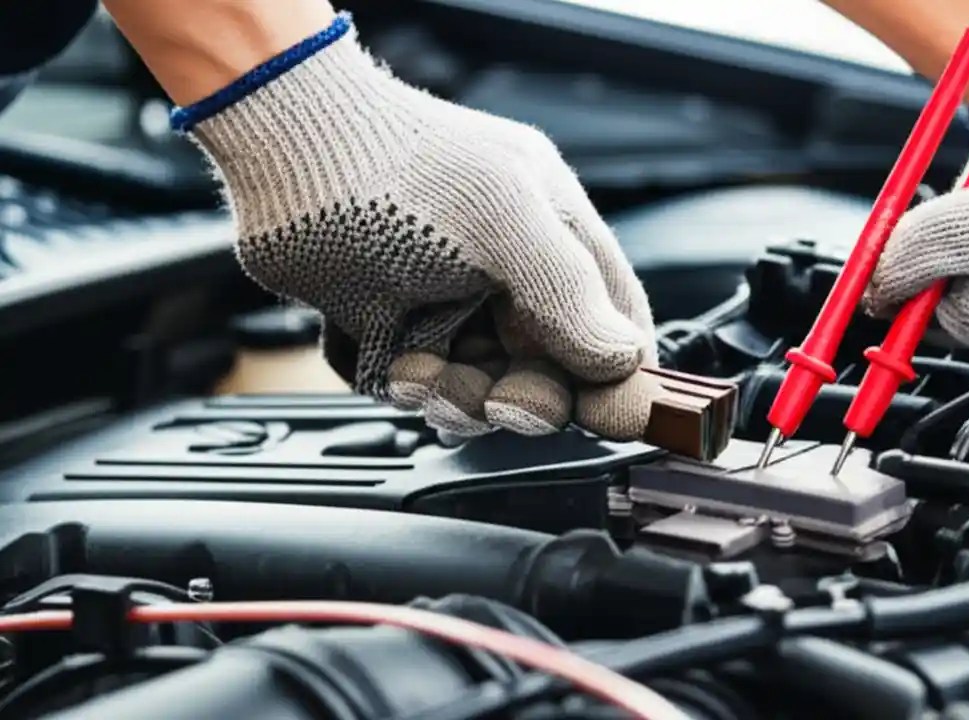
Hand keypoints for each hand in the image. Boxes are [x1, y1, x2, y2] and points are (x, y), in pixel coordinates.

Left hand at [188, 27, 662, 439]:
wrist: (287, 155)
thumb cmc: (393, 167)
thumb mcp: (503, 222)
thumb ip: (570, 292)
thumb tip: (623, 358)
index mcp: (556, 237)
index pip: (616, 325)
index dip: (617, 378)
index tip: (601, 416)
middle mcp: (512, 275)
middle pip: (552, 375)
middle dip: (527, 399)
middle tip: (502, 399)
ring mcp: (455, 306)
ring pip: (486, 394)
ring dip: (460, 399)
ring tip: (424, 371)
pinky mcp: (400, 331)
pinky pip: (426, 392)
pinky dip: (413, 392)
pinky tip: (396, 366)